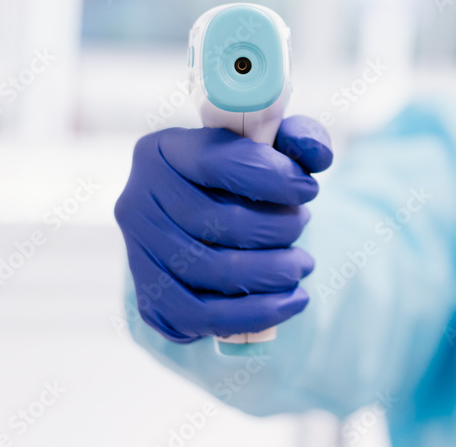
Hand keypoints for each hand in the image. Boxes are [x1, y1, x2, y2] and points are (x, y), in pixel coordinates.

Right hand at [115, 115, 332, 342]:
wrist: (206, 221)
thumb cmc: (241, 177)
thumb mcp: (267, 145)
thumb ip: (297, 139)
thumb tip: (317, 156)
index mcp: (162, 151)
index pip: (217, 162)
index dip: (272, 177)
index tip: (308, 188)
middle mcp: (139, 201)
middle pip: (217, 222)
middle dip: (277, 228)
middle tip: (302, 225)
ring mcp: (140, 254)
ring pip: (213, 271)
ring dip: (273, 271)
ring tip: (301, 264)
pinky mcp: (151, 299)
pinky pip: (204, 316)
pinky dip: (257, 313)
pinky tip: (292, 300)